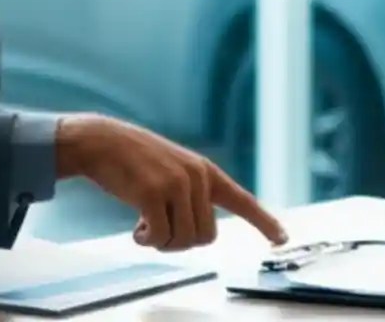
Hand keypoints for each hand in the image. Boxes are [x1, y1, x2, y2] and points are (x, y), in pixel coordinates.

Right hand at [56, 114, 288, 250]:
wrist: (101, 141)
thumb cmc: (134, 162)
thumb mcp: (173, 170)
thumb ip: (190, 195)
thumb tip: (196, 233)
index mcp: (205, 171)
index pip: (242, 200)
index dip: (264, 222)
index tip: (282, 238)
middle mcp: (197, 176)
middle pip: (206, 236)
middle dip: (182, 242)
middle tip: (158, 230)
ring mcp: (176, 184)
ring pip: (185, 240)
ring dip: (163, 242)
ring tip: (145, 227)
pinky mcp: (153, 193)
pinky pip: (160, 237)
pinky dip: (147, 240)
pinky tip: (136, 229)